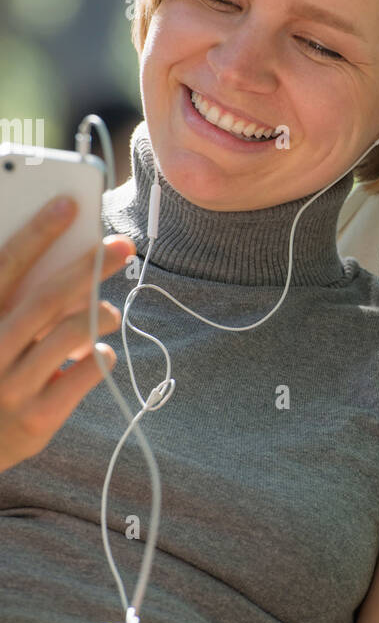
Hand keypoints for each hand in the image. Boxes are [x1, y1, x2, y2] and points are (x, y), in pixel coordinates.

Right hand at [0, 196, 135, 473]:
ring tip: (108, 313)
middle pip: (47, 297)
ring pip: (69, 335)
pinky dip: (101, 357)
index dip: (36, 233)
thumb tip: (73, 257)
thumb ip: (21, 300)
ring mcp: (12, 384)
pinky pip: (84, 376)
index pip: (6, 265)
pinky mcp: (38, 417)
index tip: (67, 205)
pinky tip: (100, 353)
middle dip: (89, 267)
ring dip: (100, 316)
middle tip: (123, 246)